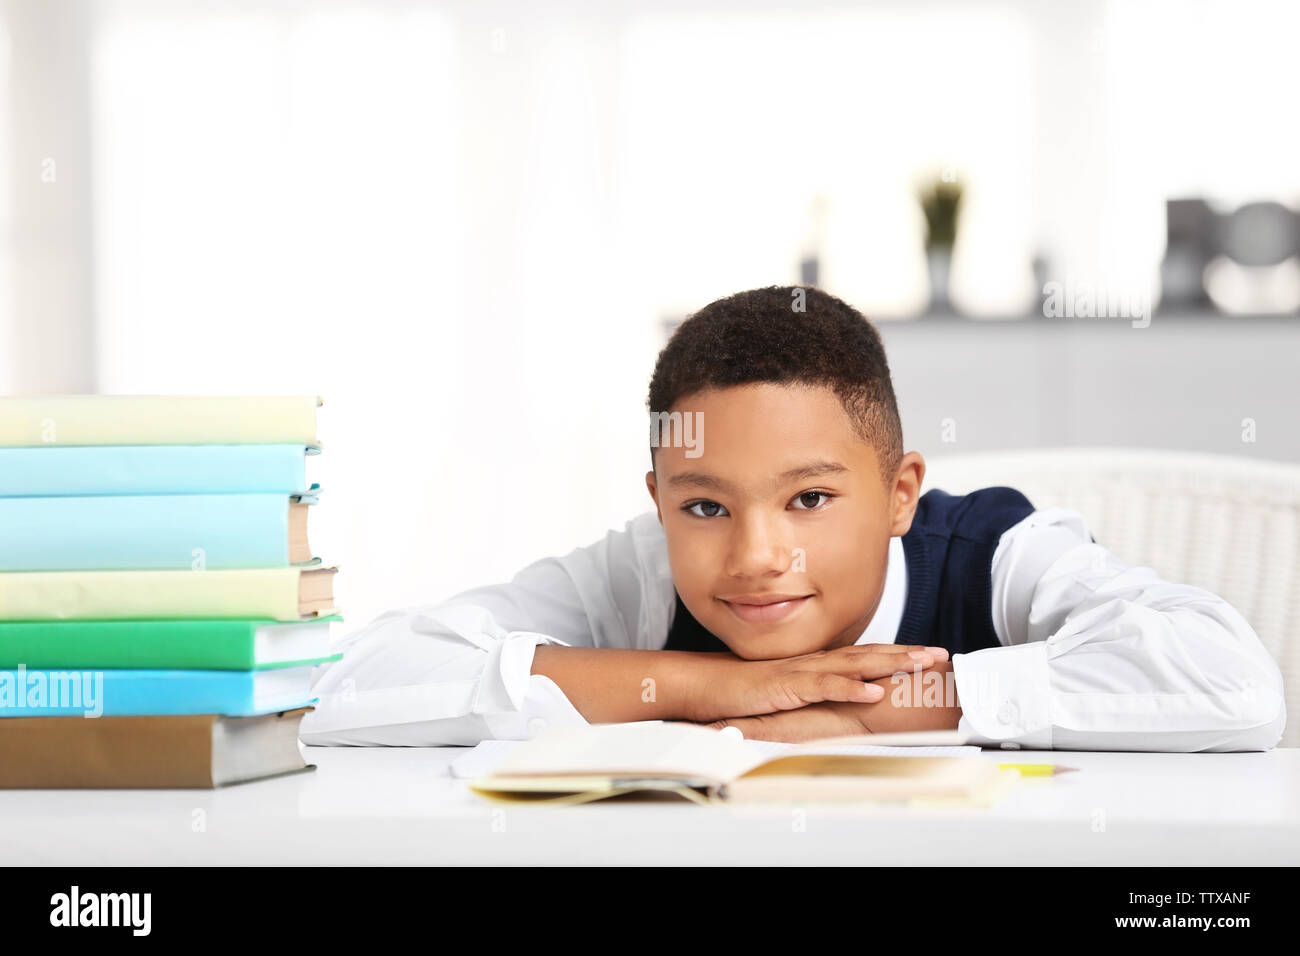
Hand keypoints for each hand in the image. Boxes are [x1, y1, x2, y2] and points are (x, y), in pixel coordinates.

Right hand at [699, 660, 961, 741]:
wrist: (710, 685)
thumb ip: (815, 694)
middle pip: (869, 654)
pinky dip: (851, 688)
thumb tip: (841, 700)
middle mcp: (816, 662)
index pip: (865, 656)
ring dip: (889, 663)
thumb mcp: (790, 693)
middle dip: (907, 653)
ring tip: (920, 665)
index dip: (899, 653)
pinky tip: (874, 690)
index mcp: (818, 664)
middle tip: (941, 655)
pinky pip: (825, 686)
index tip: (929, 655)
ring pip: (854, 665)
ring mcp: (804, 671)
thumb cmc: (746, 691)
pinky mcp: (789, 685)